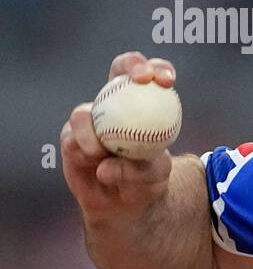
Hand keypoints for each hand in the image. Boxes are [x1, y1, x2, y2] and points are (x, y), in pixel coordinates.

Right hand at [62, 52, 176, 220]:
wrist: (126, 203)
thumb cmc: (147, 180)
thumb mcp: (156, 174)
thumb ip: (139, 167)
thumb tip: (107, 165)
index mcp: (143, 104)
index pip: (151, 75)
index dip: (158, 68)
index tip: (165, 81)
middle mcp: (115, 103)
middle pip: (119, 70)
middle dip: (131, 64)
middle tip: (142, 79)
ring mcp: (90, 119)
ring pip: (84, 114)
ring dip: (94, 136)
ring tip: (104, 156)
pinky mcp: (70, 139)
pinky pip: (72, 141)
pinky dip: (85, 154)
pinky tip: (97, 166)